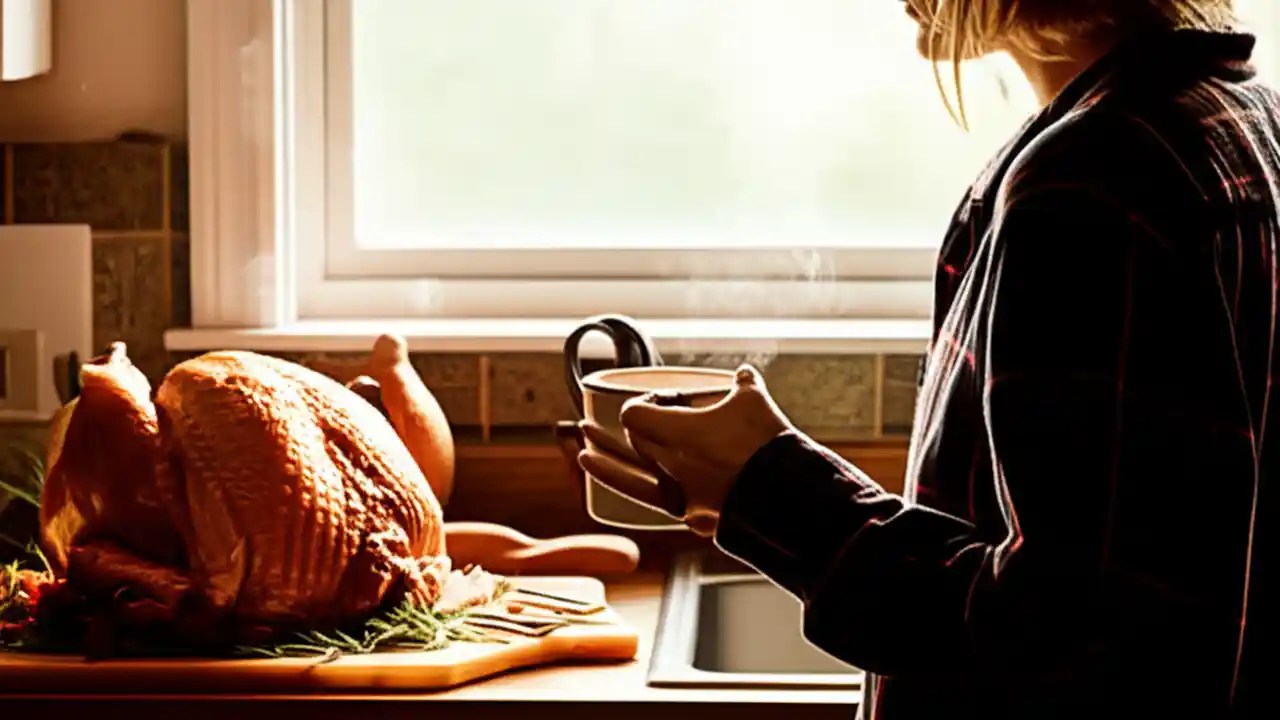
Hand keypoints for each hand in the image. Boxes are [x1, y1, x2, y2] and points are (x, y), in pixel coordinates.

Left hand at [577, 365, 792, 536]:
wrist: (791, 495)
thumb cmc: (767, 444)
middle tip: (603, 428)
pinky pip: (666, 504)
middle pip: (632, 447)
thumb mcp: (754, 402)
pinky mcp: (699, 518)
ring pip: (633, 484)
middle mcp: (671, 466)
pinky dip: (654, 492)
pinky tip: (644, 488)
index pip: (634, 416)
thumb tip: (745, 374)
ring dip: (607, 469)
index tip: (654, 402)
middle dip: (616, 437)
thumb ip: (744, 385)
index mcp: (676, 433)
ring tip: (583, 457)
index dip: (637, 406)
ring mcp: (683, 496)